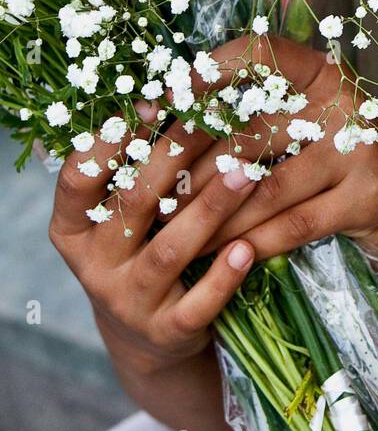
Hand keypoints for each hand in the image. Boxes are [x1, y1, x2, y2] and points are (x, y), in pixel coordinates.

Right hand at [48, 101, 261, 378]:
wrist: (147, 339)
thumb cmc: (141, 252)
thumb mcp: (121, 219)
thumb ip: (133, 172)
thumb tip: (173, 91)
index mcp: (74, 230)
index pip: (77, 180)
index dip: (110, 140)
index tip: (151, 101)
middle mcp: (95, 266)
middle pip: (133, 205)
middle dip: (174, 157)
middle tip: (215, 118)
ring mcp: (130, 301)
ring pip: (169, 250)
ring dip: (210, 210)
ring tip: (245, 174)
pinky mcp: (168, 331)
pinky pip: (197, 304)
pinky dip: (224, 277)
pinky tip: (249, 248)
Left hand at [161, 33, 377, 275]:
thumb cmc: (340, 155)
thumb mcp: (306, 119)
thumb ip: (253, 112)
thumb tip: (161, 117)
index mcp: (322, 70)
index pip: (260, 54)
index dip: (208, 73)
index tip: (162, 101)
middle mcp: (343, 101)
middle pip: (250, 131)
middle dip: (192, 168)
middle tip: (149, 192)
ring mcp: (359, 148)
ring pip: (266, 187)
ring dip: (214, 216)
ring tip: (173, 231)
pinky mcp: (367, 196)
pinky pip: (292, 224)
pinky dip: (250, 242)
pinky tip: (219, 254)